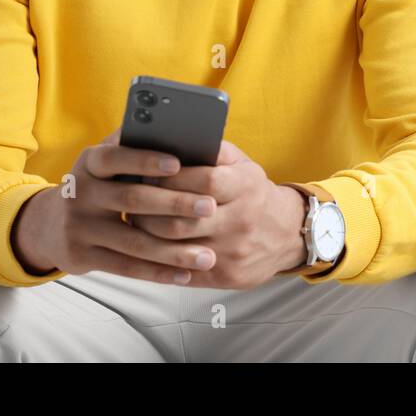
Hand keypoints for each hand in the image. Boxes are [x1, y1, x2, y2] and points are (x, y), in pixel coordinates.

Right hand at [10, 129, 220, 284]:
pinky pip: (125, 267)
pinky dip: (157, 273)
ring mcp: (79, 227)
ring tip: (207, 255)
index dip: (146, 160)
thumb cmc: (99, 186)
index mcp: (90, 163)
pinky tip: (185, 275)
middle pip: (133, 199)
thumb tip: (180, 132)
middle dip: (175, 203)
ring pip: (134, 241)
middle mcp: (81, 193)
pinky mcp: (81, 256)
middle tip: (210, 208)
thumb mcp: (106, 162)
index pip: (116, 157)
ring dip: (174, 251)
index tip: (178, 163)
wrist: (51, 225)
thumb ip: (134, 146)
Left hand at [128, 139, 308, 288]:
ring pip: (177, 247)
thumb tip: (174, 138)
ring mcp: (233, 252)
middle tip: (129, 198)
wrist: (287, 234)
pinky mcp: (226, 276)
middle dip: (150, 208)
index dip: (171, 177)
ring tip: (133, 219)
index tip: (146, 172)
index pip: (204, 181)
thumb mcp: (243, 165)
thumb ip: (213, 151)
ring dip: (147, 234)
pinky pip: (182, 271)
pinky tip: (146, 246)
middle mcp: (242, 220)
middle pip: (183, 218)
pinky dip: (158, 259)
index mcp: (246, 186)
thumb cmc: (253, 192)